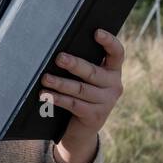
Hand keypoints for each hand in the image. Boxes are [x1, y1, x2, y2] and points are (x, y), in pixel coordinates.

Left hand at [38, 28, 124, 162]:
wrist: (81, 130)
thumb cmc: (81, 96)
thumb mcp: (87, 80)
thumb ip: (83, 66)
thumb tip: (59, 50)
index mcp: (113, 71)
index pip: (117, 53)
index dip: (109, 42)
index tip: (96, 32)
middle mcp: (114, 85)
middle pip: (93, 72)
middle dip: (75, 64)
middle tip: (59, 58)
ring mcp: (106, 102)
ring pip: (81, 89)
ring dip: (61, 83)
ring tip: (45, 78)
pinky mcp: (95, 116)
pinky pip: (74, 104)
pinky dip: (58, 98)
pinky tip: (46, 94)